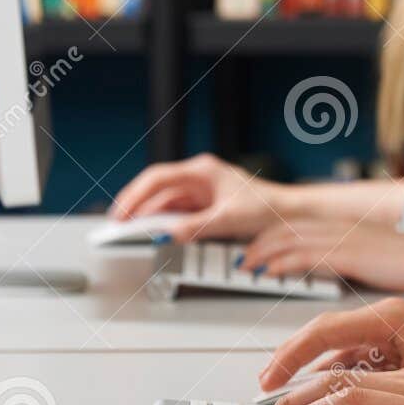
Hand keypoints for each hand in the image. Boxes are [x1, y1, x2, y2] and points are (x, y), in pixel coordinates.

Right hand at [109, 154, 287, 240]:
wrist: (286, 213)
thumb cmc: (265, 207)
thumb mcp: (228, 219)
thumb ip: (197, 227)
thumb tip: (170, 234)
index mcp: (202, 170)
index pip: (158, 178)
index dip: (135, 195)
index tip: (121, 213)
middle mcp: (198, 177)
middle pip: (157, 189)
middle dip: (136, 206)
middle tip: (117, 226)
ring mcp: (200, 191)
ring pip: (165, 202)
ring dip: (148, 216)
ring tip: (130, 232)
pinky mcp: (203, 205)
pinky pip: (176, 212)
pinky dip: (163, 222)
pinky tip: (154, 233)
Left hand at [237, 222, 403, 292]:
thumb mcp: (369, 255)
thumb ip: (344, 256)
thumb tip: (325, 266)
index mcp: (342, 226)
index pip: (296, 225)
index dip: (271, 237)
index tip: (254, 251)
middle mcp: (338, 226)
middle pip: (287, 228)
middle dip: (260, 243)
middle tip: (243, 261)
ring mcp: (344, 238)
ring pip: (292, 239)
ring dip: (265, 252)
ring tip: (248, 266)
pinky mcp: (350, 253)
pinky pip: (308, 255)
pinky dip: (285, 262)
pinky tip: (272, 272)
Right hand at [257, 297, 403, 392]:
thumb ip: (379, 390)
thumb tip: (338, 404)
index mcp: (391, 316)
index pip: (324, 330)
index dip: (290, 357)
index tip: (269, 379)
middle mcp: (390, 319)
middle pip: (324, 337)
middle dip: (291, 364)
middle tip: (265, 391)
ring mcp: (395, 333)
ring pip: (339, 350)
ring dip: (311, 373)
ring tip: (287, 399)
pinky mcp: (403, 349)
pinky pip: (358, 360)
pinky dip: (336, 376)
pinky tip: (324, 396)